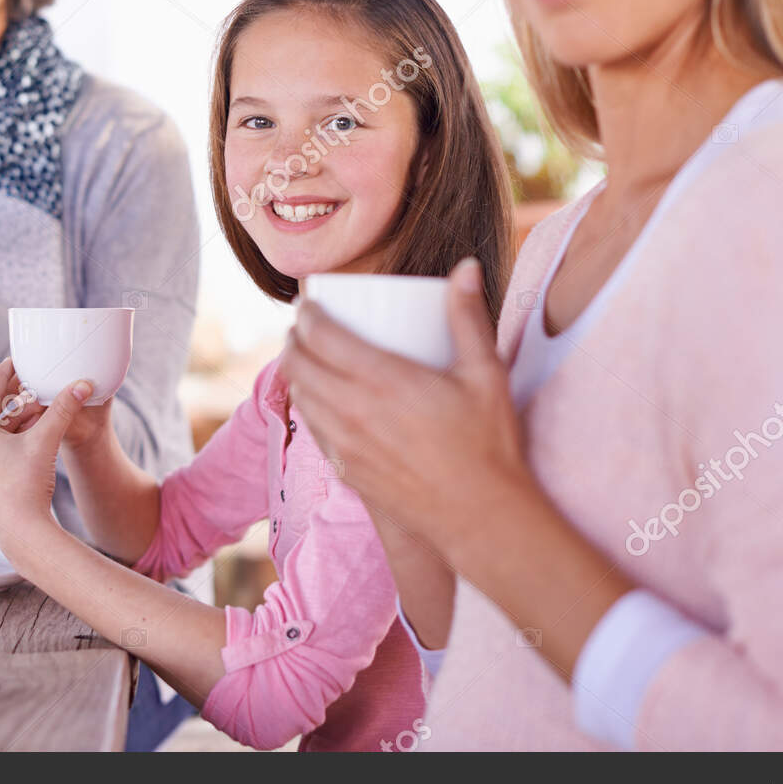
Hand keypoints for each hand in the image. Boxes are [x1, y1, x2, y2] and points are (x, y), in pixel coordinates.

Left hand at [0, 358, 93, 549]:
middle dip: (15, 397)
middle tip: (31, 382)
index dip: (5, 373)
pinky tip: (35, 437)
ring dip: (18, 420)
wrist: (21, 533)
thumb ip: (63, 409)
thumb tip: (84, 384)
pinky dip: (14, 439)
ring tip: (41, 409)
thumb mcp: (46, 440)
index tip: (17, 360)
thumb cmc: (27, 485)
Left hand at [278, 258, 535, 552]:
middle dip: (293, 339)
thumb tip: (466, 266)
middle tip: (302, 327)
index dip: (307, 314)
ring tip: (303, 357)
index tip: (309, 304)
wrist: (481, 517)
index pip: (321, 336)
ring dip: (294, 372)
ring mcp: (347, 445)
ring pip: (300, 398)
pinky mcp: (348, 471)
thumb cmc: (489, 443)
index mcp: (383, 380)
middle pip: (299, 365)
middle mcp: (354, 411)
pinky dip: (307, 407)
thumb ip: (469, 317)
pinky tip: (317, 401)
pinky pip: (312, 430)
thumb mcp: (485, 373)